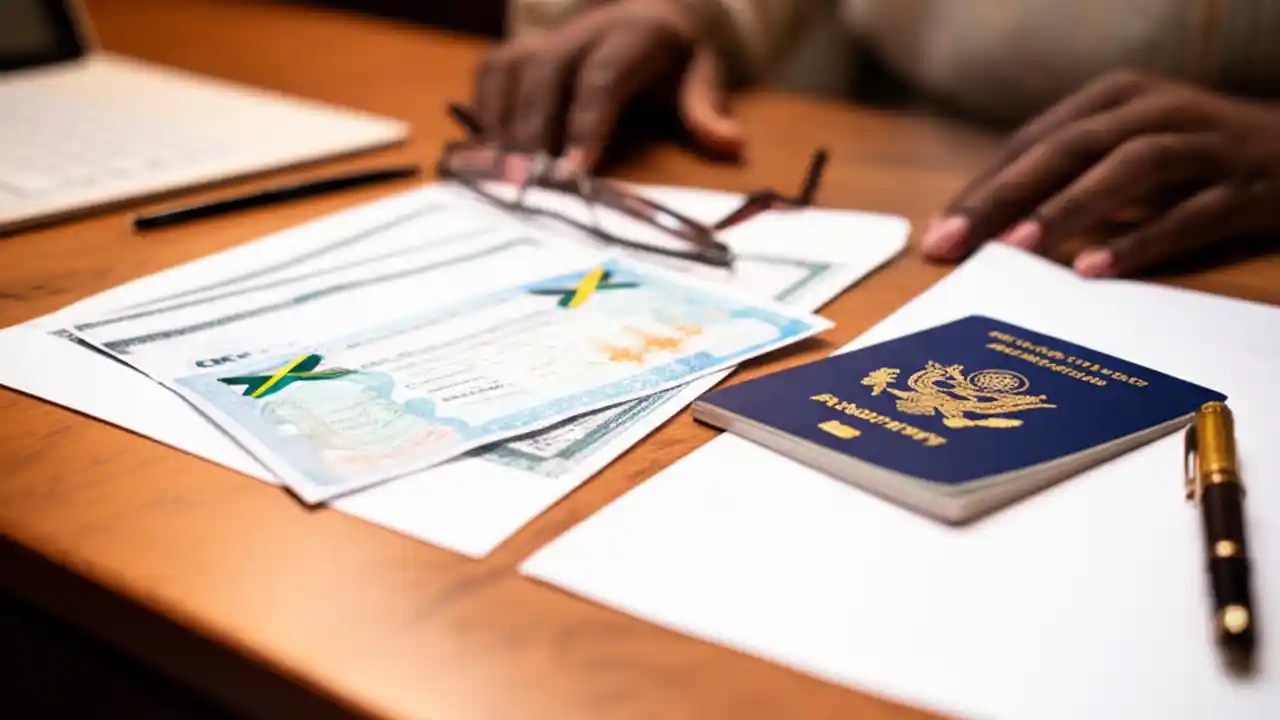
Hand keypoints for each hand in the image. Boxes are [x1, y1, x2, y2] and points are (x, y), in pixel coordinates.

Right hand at [473, 0, 744, 170]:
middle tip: (530, 180)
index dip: (585, 123)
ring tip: (501, 173)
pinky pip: (492, 72)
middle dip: (533, 128)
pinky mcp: (523, 49)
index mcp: (633, 34)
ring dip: (501, 122)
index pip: (602, 77)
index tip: (575, 171)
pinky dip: (483, 109)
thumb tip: (730, 143)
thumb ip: (706, 107)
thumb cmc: (675, 57)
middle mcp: (582, 30)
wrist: (649, 12)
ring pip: (510, 68)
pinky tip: (486, 154)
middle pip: (545, 73)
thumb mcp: (703, 73)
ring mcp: (548, 38)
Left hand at [921, 71, 1279, 276]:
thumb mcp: (1129, 149)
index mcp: (1118, 98)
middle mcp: (1157, 111)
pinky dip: (1141, 240)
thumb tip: (989, 224)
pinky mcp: (1247, 189)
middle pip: (1067, 150)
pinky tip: (1097, 270)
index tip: (936, 233)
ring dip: (1066, 209)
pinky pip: (1189, 215)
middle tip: (950, 243)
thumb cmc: (1200, 156)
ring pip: (1128, 170)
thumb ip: (1069, 175)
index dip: (982, 187)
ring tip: (1015, 249)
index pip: (1033, 142)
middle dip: (1002, 198)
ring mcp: (1206, 147)